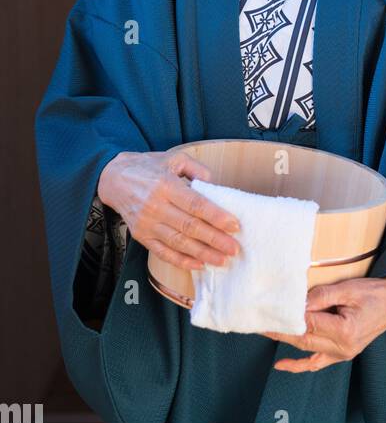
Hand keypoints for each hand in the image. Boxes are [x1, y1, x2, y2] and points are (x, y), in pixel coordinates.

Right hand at [97, 149, 240, 270]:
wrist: (113, 179)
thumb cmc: (148, 167)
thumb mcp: (174, 158)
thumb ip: (197, 169)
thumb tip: (216, 186)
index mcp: (166, 185)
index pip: (195, 204)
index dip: (216, 216)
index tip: (235, 225)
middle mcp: (155, 206)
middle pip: (189, 227)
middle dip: (214, 239)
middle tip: (234, 249)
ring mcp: (147, 224)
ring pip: (178, 243)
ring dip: (202, 253)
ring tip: (221, 260)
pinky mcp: (141, 236)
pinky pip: (163, 252)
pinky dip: (181, 261)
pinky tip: (198, 265)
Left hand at [265, 269, 385, 372]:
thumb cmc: (375, 292)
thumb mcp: (348, 288)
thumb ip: (321, 296)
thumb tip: (297, 302)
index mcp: (345, 331)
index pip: (308, 324)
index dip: (288, 316)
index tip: (269, 309)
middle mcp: (343, 348)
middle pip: (303, 339)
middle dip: (280, 330)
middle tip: (258, 321)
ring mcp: (342, 354)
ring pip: (306, 350)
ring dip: (285, 342)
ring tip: (265, 332)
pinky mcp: (342, 354)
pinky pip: (316, 363)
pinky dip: (298, 365)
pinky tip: (282, 365)